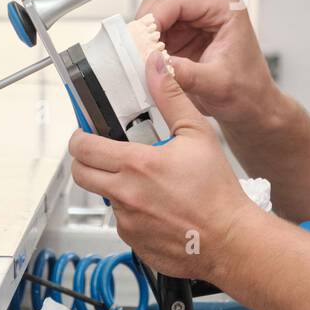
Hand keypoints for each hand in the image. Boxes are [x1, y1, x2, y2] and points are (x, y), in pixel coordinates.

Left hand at [67, 49, 261, 282]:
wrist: (230, 240)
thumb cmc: (218, 192)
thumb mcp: (197, 134)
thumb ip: (171, 98)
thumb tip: (156, 68)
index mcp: (136, 164)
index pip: (82, 146)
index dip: (80, 136)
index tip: (87, 132)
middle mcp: (125, 194)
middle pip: (79, 173)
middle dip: (86, 160)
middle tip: (103, 153)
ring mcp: (126, 221)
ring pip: (102, 197)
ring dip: (113, 185)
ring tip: (143, 180)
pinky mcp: (133, 241)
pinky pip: (121, 221)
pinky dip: (131, 210)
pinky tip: (156, 205)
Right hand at [134, 0, 278, 128]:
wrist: (252, 109)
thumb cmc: (248, 93)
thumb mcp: (217, 84)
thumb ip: (186, 74)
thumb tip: (155, 64)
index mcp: (225, 6)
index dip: (154, 18)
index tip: (141, 41)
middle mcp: (208, 6)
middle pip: (160, 2)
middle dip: (146, 27)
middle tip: (137, 51)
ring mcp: (193, 20)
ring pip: (153, 17)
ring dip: (144, 38)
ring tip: (142, 60)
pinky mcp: (182, 36)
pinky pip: (154, 34)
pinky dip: (146, 48)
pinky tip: (149, 64)